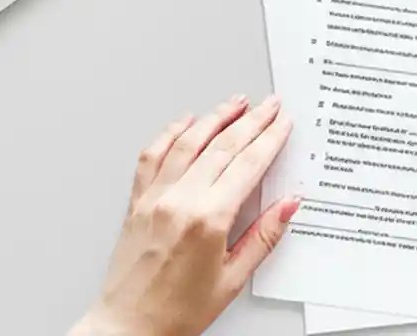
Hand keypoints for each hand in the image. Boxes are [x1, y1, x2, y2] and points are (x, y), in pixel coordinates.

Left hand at [70, 95, 297, 335]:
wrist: (128, 327)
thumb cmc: (176, 312)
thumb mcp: (233, 279)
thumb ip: (264, 236)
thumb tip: (289, 206)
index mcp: (208, 219)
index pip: (248, 165)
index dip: (270, 138)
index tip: (283, 122)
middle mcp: (179, 201)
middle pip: (223, 146)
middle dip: (252, 121)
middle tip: (270, 105)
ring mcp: (155, 197)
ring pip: (189, 141)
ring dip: (215, 117)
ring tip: (235, 103)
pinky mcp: (137, 201)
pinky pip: (153, 155)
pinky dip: (171, 133)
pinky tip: (186, 122)